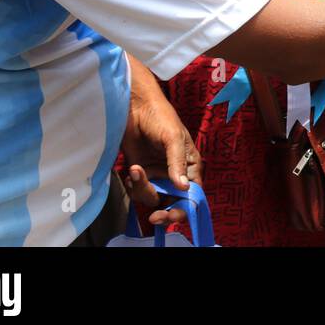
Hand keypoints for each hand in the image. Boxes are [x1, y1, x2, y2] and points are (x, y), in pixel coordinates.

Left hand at [120, 89, 201, 226]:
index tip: (173, 214)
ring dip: (143, 189)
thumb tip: (184, 186)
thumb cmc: (160, 116)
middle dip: (164, 212)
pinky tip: (131, 171)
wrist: (134, 107)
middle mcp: (175, 173)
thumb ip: (177, 163)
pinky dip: (133, 185)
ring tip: (136, 171)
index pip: (193, 194)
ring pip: (153, 197)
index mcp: (190, 165)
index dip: (186, 208)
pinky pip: (138, 190)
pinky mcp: (140, 172)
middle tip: (155, 217)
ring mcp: (157, 174)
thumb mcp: (173, 138)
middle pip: (174, 202)